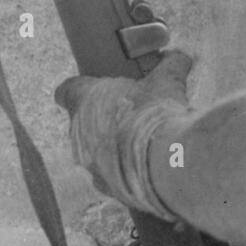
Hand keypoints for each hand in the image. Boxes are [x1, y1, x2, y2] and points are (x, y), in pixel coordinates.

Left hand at [54, 50, 193, 212]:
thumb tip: (179, 56)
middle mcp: (78, 135)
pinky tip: (154, 166)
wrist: (167, 163)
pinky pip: (114, 177)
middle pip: (85, 123)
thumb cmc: (158, 115)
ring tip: (148, 144)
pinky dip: (130, 172)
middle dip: (107, 119)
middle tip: (135, 114)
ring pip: (98, 153)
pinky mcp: (108, 189)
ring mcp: (90, 166)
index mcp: (84, 102)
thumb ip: (170, 64)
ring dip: (117, 148)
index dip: (80, 88)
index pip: (66, 90)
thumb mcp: (168, 81)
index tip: (95, 88)